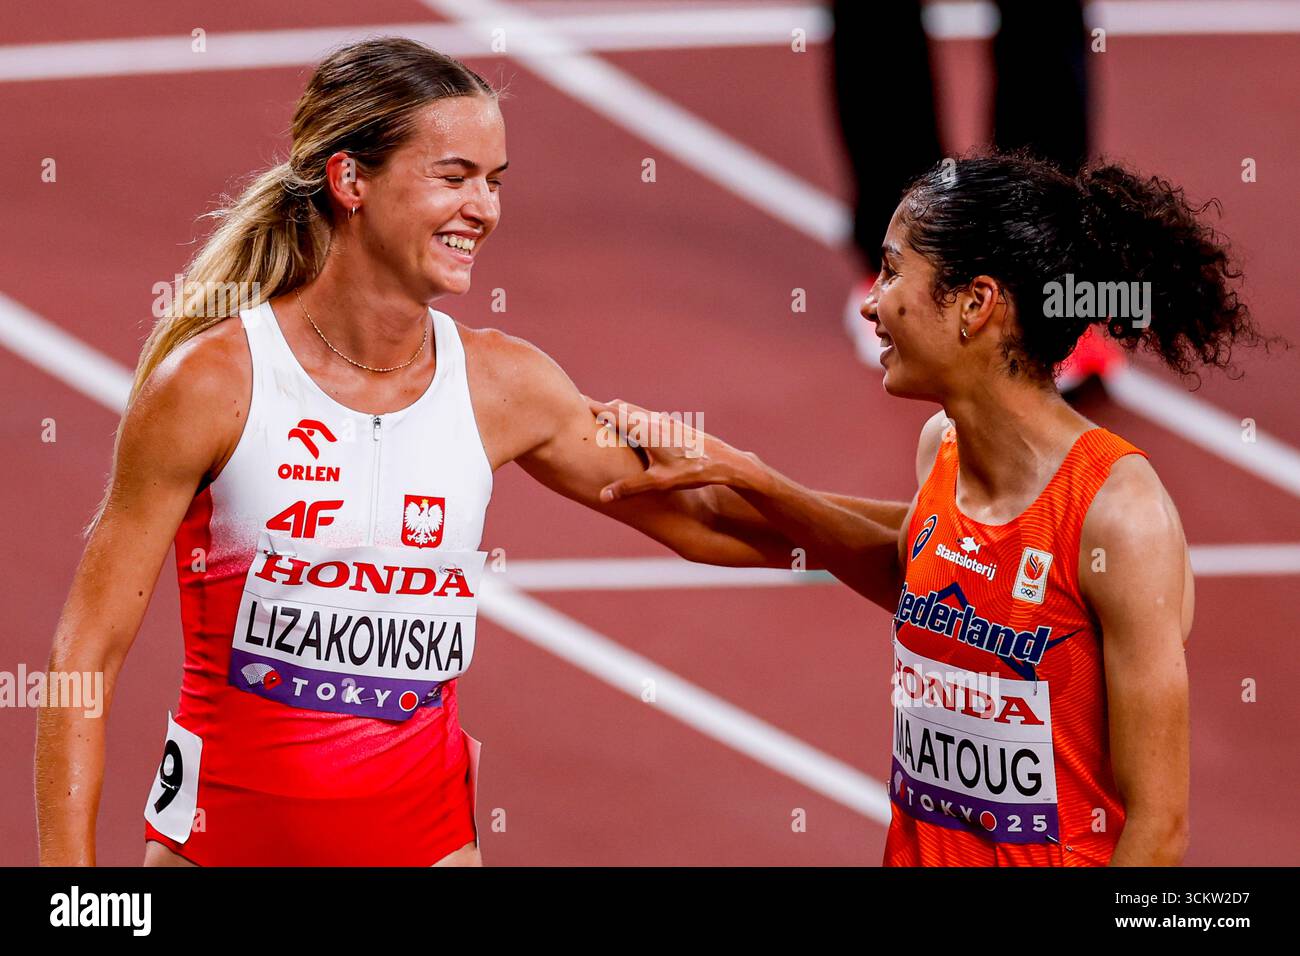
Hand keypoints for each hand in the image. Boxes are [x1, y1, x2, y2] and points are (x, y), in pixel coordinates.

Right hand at [585, 397, 759, 501]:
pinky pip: (647, 417)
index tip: (575, 401)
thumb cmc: (693, 472)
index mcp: (645, 429)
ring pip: (635, 411)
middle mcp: (654, 420)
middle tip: (583, 408)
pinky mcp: (676, 426)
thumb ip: (630, 488)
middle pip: (621, 407)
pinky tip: (635, 429)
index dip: (593, 407)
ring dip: (618, 413)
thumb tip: (603, 497)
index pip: (612, 412)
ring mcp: (666, 421)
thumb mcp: (660, 482)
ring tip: (603, 417)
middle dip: (602, 408)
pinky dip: (633, 419)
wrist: (728, 462)